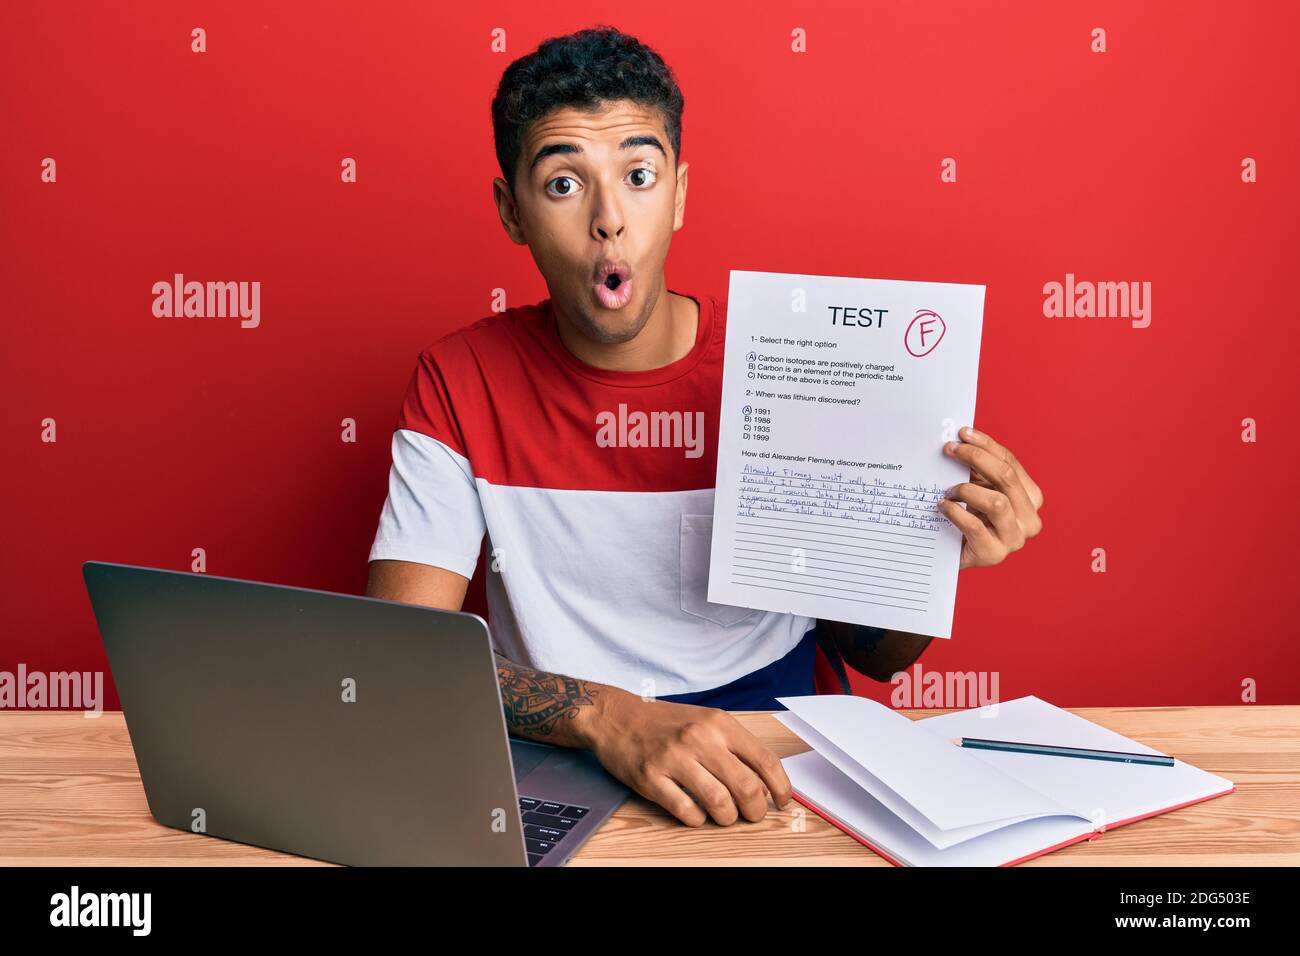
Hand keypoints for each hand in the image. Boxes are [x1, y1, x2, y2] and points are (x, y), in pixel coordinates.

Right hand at [579, 690, 792, 825]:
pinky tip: (696, 813)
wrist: (617, 716)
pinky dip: (697, 819)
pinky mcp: (651, 778)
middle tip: (752, 815)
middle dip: (755, 810)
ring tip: (724, 816)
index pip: (765, 760)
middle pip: (746, 787)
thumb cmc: (666, 722)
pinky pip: (686, 811)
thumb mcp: (706, 721)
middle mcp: (699, 739)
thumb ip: (734, 747)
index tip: (782, 802)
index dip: (781, 788)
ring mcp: (674, 759)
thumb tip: (765, 783)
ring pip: (719, 803)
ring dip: (727, 818)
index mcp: (719, 723)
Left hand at [938, 425, 1043, 569]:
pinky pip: (976, 527)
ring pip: (997, 502)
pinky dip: (956, 512)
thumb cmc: (968, 516)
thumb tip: (961, 438)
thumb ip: (977, 467)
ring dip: (966, 490)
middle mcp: (1030, 519)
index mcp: (1031, 498)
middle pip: (1006, 477)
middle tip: (950, 450)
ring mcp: (1014, 539)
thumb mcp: (978, 488)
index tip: (962, 433)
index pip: (1011, 463)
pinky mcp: (994, 554)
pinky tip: (943, 506)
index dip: (986, 445)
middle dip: (976, 458)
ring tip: (948, 490)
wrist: (953, 554)